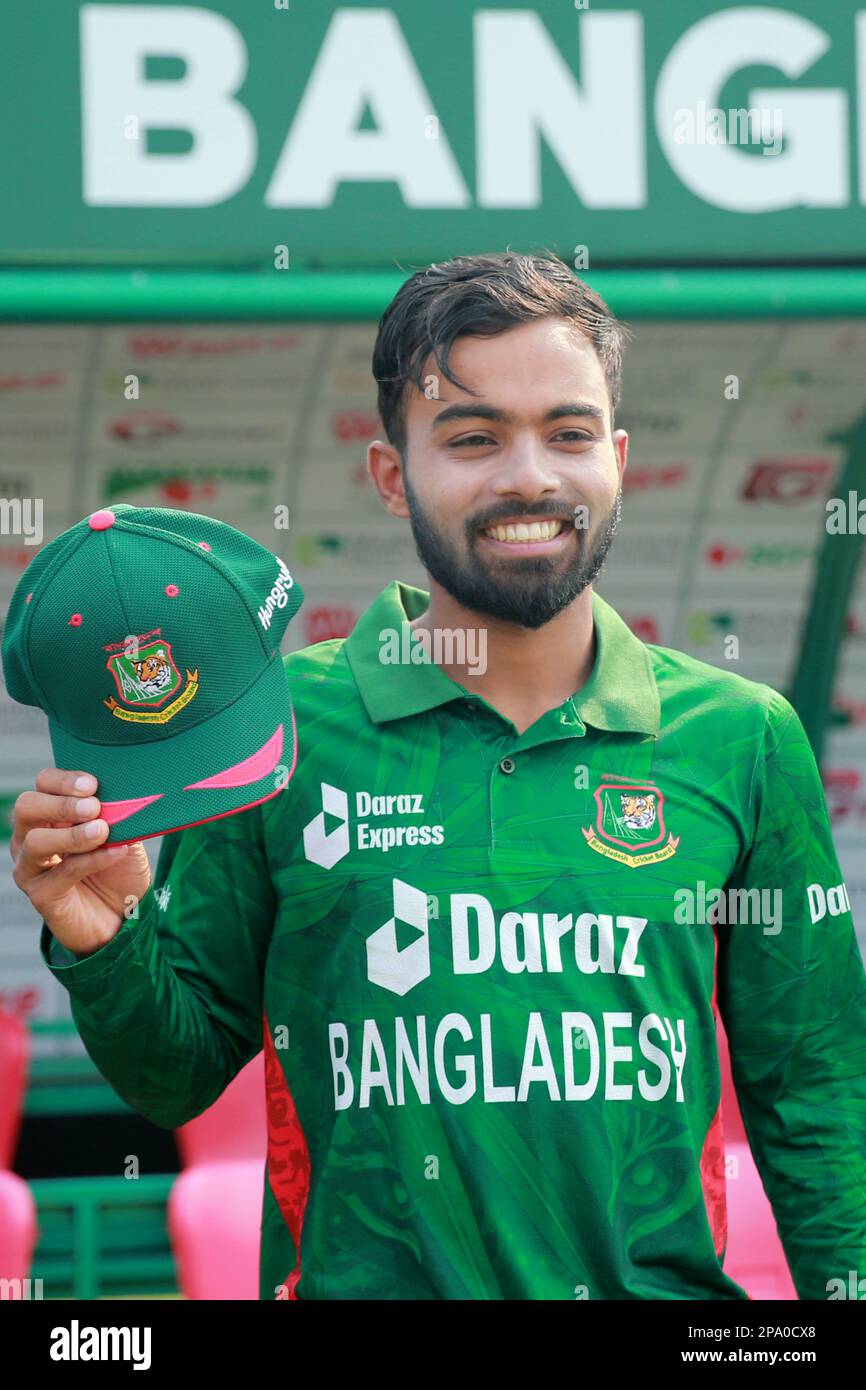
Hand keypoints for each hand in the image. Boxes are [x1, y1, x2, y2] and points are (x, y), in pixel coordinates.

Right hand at [10, 768, 151, 957]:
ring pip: (35, 842)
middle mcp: (31, 837)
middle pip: (27, 807)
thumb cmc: (118, 869)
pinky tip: (116, 852)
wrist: (123, 916)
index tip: (92, 784)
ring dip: (72, 834)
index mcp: (49, 815)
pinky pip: (61, 873)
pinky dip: (91, 860)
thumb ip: (118, 814)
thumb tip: (122, 795)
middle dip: (60, 804)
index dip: (63, 780)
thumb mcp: (124, 834)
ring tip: (102, 831)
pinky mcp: (41, 895)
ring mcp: (31, 867)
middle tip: (93, 807)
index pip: (43, 784)